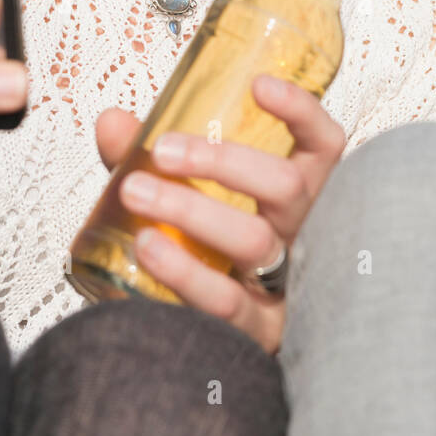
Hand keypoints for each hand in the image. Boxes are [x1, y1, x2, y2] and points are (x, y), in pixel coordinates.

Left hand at [94, 76, 346, 353]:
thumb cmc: (209, 258)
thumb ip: (149, 159)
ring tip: (136, 195)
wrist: (216, 350)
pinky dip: (185, 274)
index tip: (258, 86)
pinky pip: (229, 304)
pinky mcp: (262, 334)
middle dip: (220, 161)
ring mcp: (288, 287)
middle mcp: (304, 235)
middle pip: (285, 185)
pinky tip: (148, 250)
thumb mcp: (185, 198)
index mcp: (298, 196)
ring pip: (254, 240)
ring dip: (192, 210)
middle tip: (163, 151)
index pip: (324, 145)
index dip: (301, 112)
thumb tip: (111, 122)